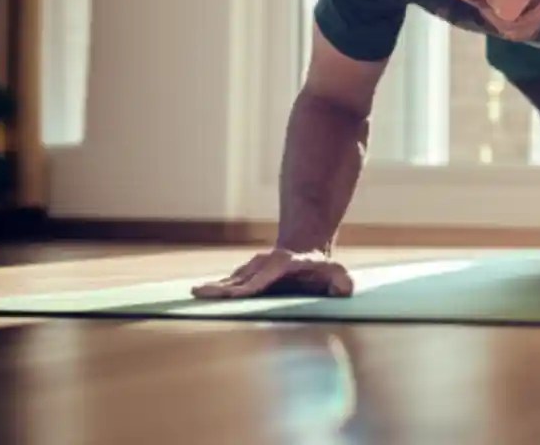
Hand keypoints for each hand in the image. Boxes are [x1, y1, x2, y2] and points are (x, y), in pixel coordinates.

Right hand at [191, 249, 354, 298]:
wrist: (305, 244)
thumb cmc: (319, 266)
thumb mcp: (335, 271)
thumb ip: (341, 280)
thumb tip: (346, 290)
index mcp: (279, 266)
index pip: (260, 281)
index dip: (246, 289)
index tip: (231, 296)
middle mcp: (262, 266)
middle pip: (239, 280)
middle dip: (220, 289)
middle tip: (198, 293)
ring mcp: (251, 268)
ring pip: (231, 280)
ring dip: (213, 289)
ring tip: (194, 294)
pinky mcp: (245, 274)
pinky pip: (229, 283)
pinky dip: (215, 289)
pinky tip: (200, 295)